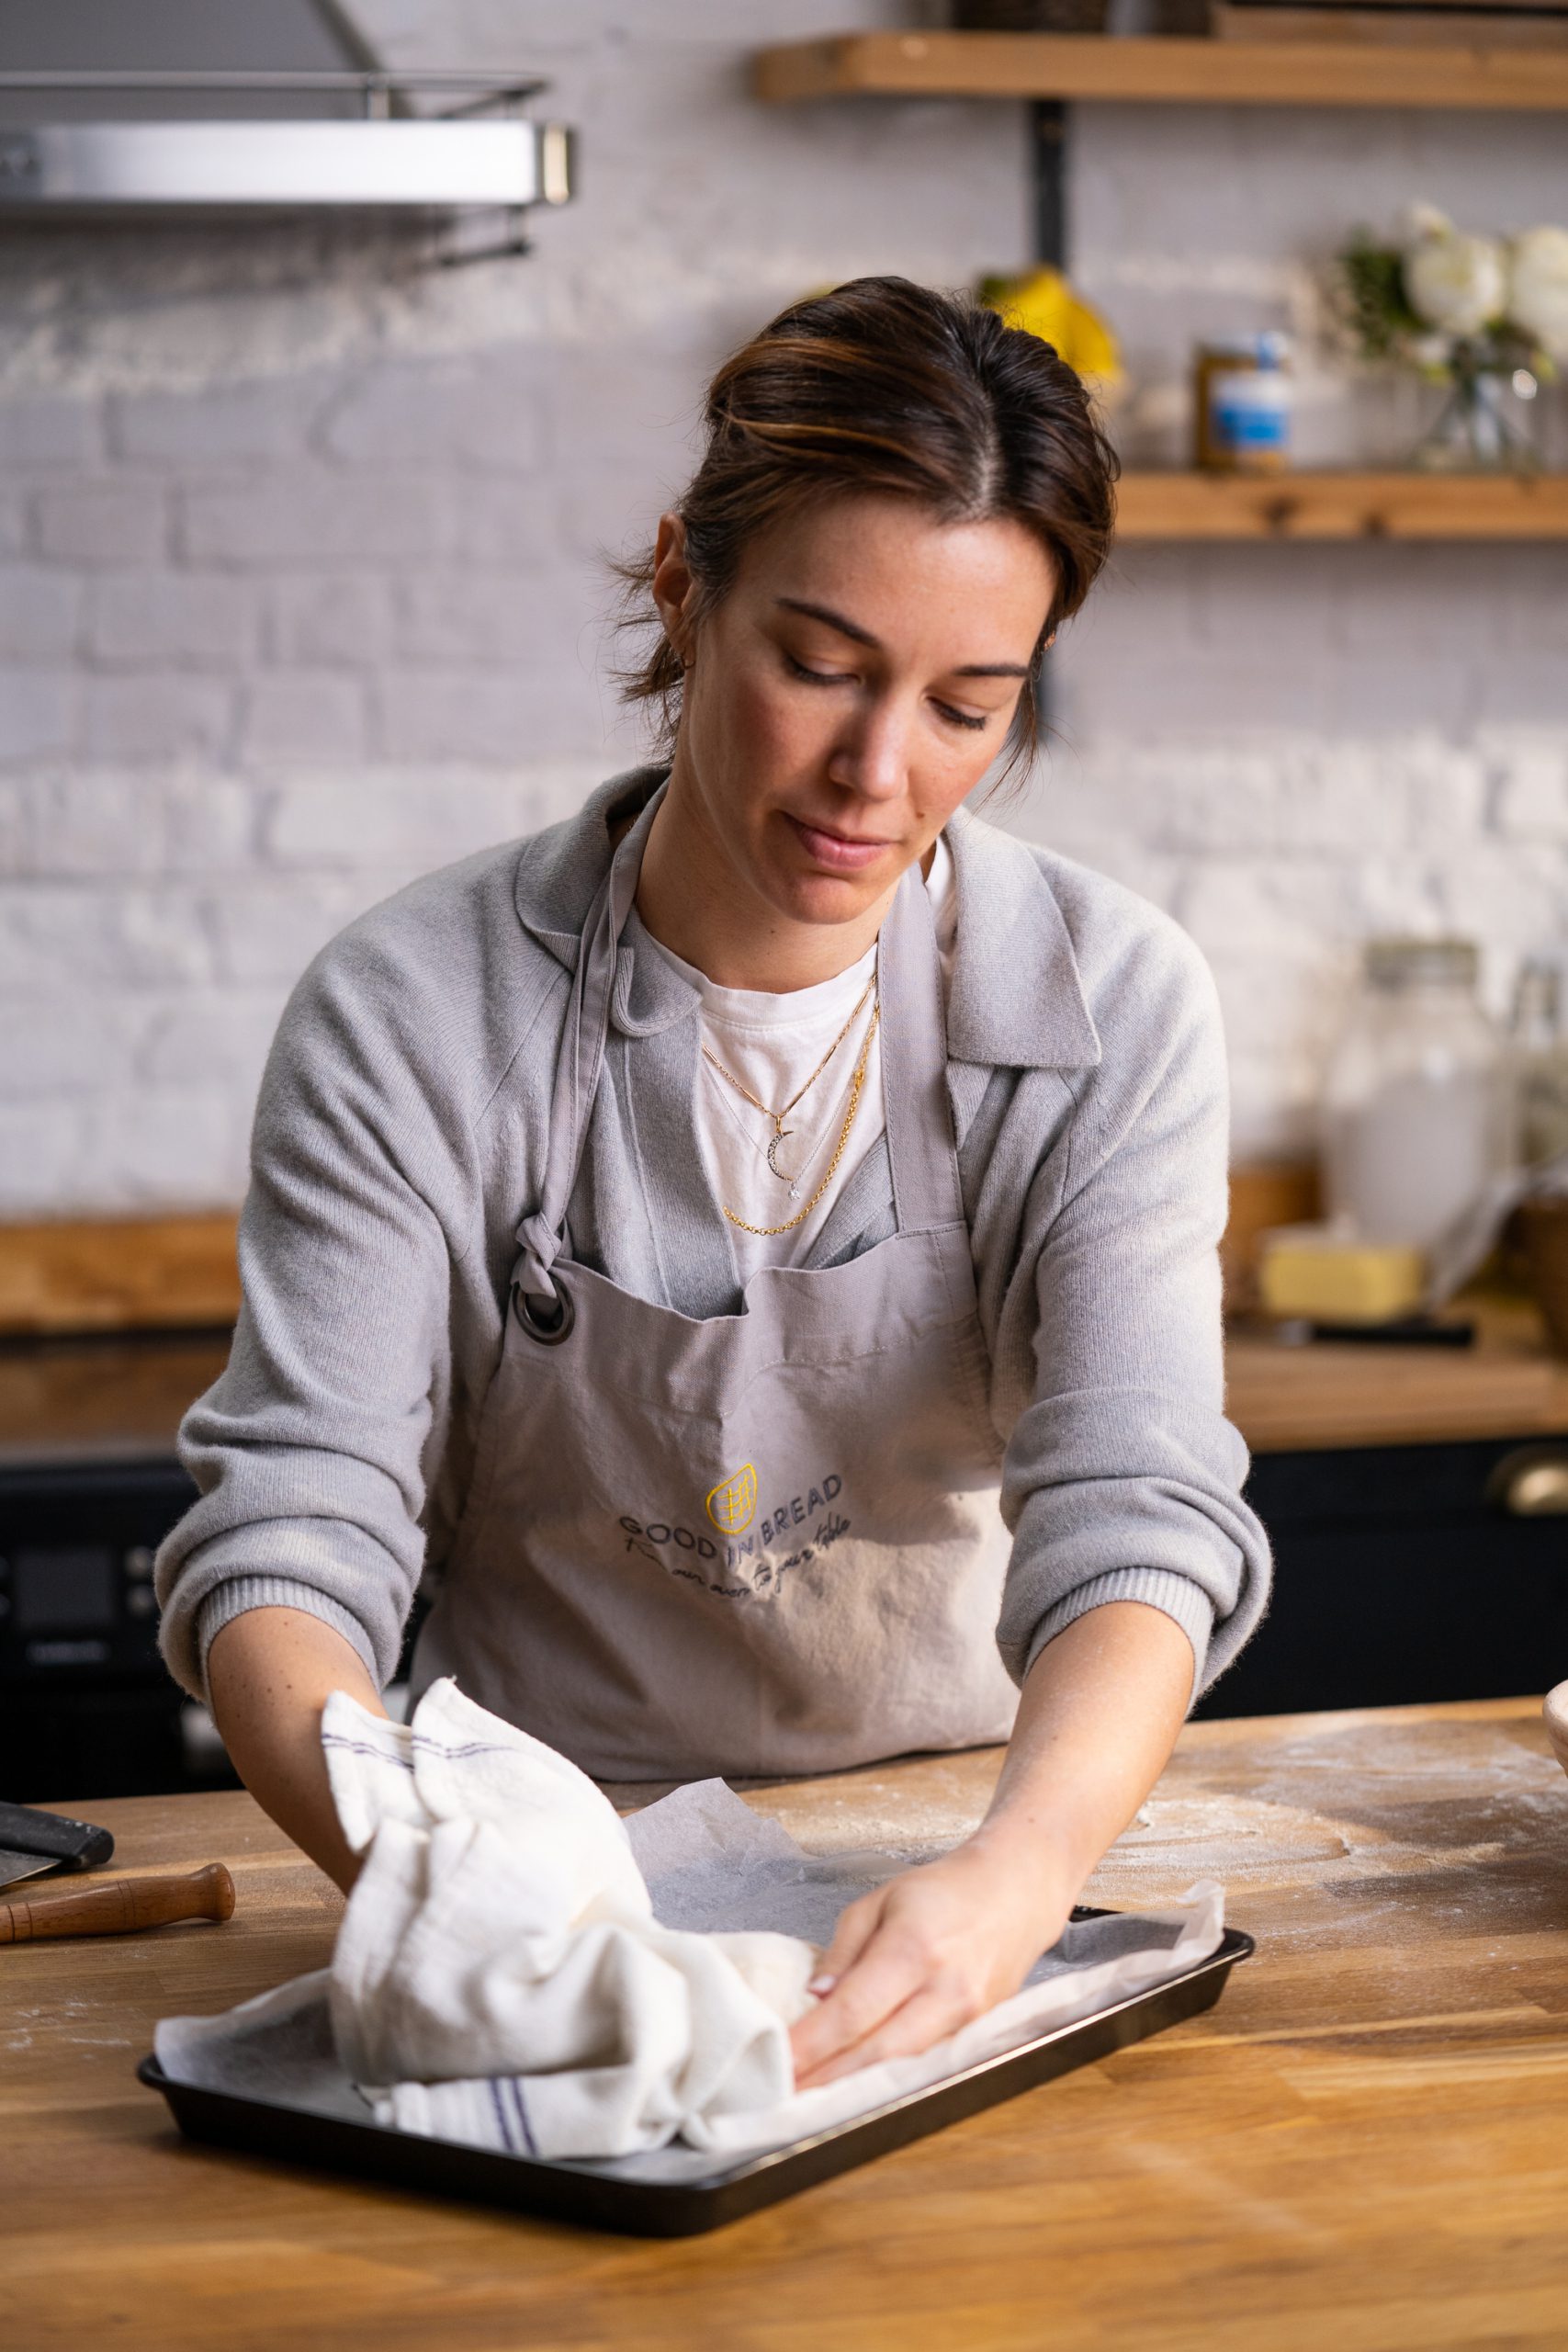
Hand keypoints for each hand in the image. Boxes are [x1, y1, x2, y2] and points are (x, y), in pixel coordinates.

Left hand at [787, 1836, 1074, 2090]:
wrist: (1015, 1893)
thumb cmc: (943, 1892)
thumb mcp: (879, 1901)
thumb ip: (843, 1952)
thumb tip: (814, 2001)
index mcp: (914, 1949)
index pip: (852, 2012)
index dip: (811, 2044)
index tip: (776, 2063)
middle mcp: (946, 1991)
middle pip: (878, 2054)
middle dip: (826, 2080)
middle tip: (782, 2098)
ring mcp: (968, 2020)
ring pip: (903, 2069)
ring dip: (854, 2089)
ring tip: (810, 2102)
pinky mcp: (978, 2035)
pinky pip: (925, 2066)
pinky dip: (889, 2081)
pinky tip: (858, 2091)